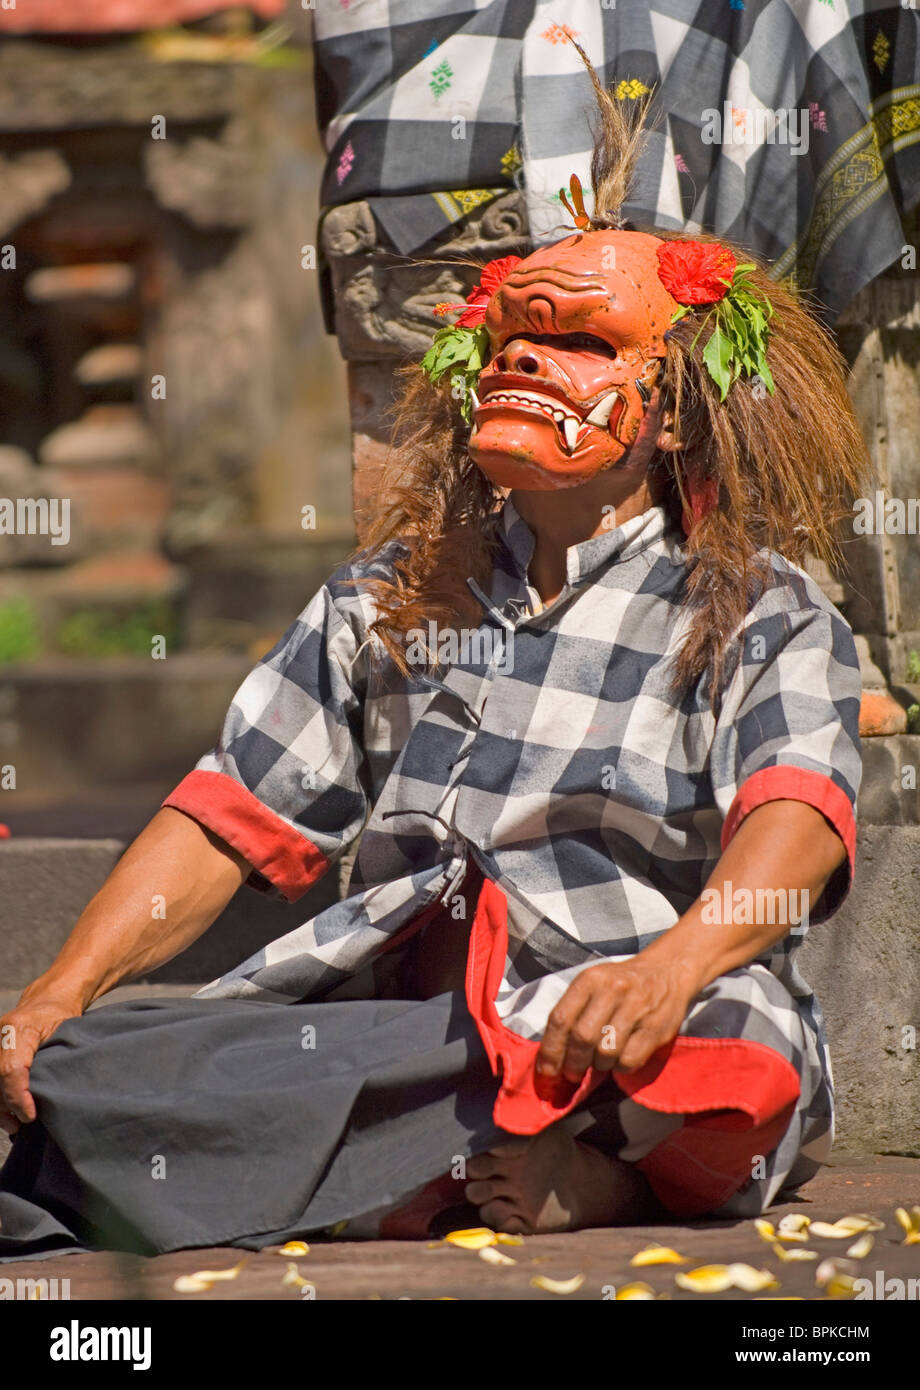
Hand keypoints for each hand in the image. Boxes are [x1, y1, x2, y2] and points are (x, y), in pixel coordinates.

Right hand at [0, 996, 79, 1133]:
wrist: (50, 996)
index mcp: (19, 1029)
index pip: (11, 1070)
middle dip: (6, 1106)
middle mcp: (0, 1034)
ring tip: (14, 1123)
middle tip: (20, 1124)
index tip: (30, 1115)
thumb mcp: (67, 1034)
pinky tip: (7, 1110)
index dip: (18, 1097)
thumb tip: (53, 1098)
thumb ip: (57, 1062)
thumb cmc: (63, 1014)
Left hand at [535, 954, 696, 1085]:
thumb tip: (552, 1056)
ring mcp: (636, 1009)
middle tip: (572, 1073)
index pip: (561, 1018)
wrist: (668, 971)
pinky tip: (620, 1059)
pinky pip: (629, 1061)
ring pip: (605, 1053)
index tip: (546, 1071)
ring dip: (598, 1066)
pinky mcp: (656, 1028)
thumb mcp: (593, 984)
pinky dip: (620, 1068)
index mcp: (590, 979)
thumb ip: (573, 1013)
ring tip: (600, 1061)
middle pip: (582, 1038)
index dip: (550, 1050)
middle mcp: (612, 990)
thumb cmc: (622, 983)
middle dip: (573, 1063)